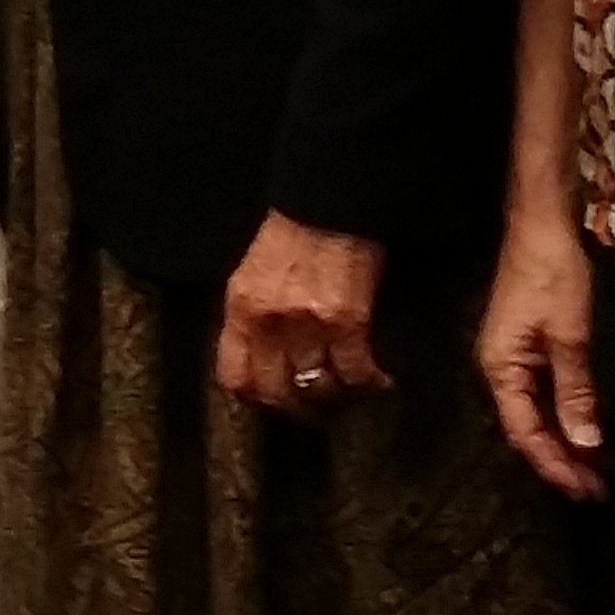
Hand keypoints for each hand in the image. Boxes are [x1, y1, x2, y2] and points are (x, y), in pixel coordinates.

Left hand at [215, 211, 389, 421]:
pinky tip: (380, 381)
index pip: (234, 377)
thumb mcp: (252, 275)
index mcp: (241, 309)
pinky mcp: (346, 321)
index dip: (255, 400)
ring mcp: (307, 324)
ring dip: (337, 400)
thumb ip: (252, 318)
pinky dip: (370, 384)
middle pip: (277, 393)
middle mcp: (269, 322)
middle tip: (318, 411)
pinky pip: (355, 373)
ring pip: (319, 390)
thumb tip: (261, 361)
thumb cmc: (289, 235)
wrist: (325, 202)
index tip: (275, 404)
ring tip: (350, 395)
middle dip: (299, 411)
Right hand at [476, 213, 604, 500]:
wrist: (542, 225)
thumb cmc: (551, 275)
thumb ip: (574, 392)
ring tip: (597, 470)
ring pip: (536, 413)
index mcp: (500, 366)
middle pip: (526, 427)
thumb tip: (584, 443)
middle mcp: (499, 366)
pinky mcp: (528, 346)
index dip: (555, 464)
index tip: (586, 489)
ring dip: (564, 441)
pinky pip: (543, 394)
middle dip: (560, 461)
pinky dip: (565, 416)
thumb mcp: (569, 336)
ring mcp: (512, 356)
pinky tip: (587, 429)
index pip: (524, 431)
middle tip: (597, 490)